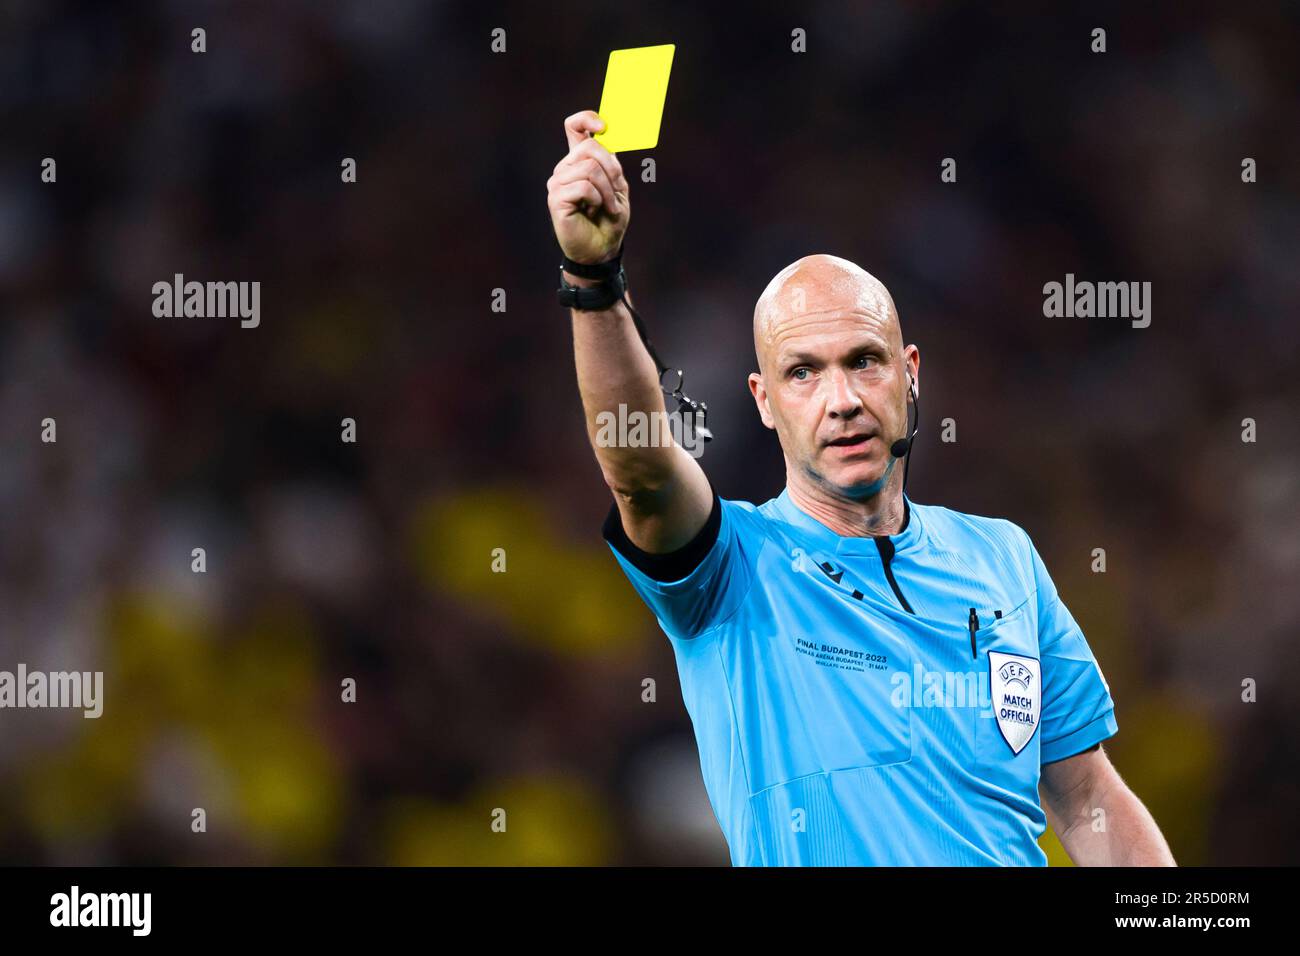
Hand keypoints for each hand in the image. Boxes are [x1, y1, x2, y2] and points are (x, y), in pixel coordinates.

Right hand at [547, 110, 629, 264]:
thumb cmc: (609, 219)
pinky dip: (598, 200)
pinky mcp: (556, 198)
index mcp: (579, 161)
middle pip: (590, 147)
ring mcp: (557, 183)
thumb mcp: (618, 186)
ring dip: (608, 191)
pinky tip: (596, 211)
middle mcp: (565, 168)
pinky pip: (584, 186)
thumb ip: (611, 162)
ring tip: (607, 207)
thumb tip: (608, 136)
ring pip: (590, 168)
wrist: (602, 249)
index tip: (604, 127)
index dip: (587, 119)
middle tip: (616, 192)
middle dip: (612, 169)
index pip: (574, 127)